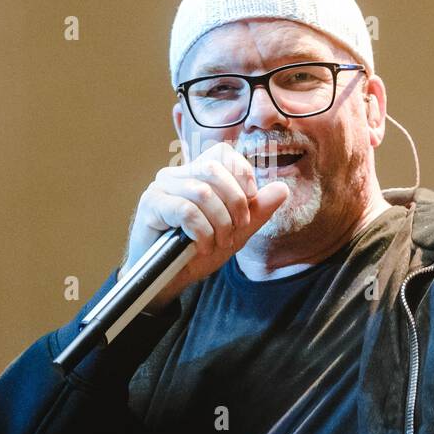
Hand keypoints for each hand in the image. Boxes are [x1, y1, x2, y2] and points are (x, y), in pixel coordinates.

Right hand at [119, 140, 289, 312]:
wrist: (166, 280)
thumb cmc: (195, 252)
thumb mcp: (234, 232)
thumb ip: (256, 211)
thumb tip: (282, 189)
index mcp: (195, 174)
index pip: (221, 153)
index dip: (241, 172)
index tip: (251, 198)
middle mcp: (175, 175)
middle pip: (214, 170)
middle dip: (235, 202)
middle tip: (238, 228)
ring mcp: (161, 188)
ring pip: (203, 193)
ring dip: (220, 223)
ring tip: (218, 243)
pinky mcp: (151, 205)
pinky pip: (186, 210)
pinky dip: (202, 232)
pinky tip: (201, 247)